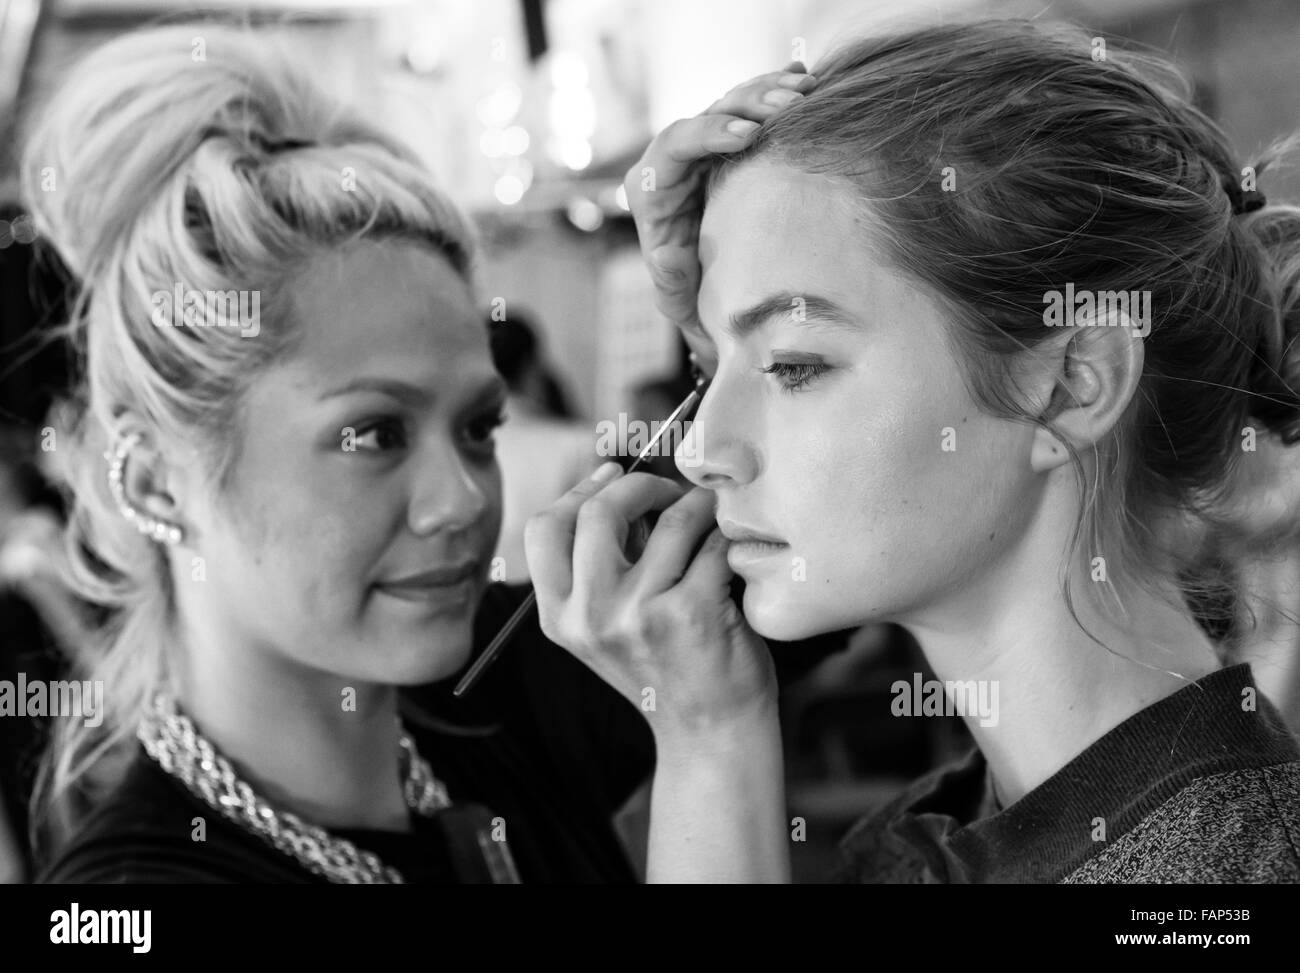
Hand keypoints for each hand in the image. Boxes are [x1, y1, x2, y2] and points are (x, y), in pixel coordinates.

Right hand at [524, 463, 775, 737]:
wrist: (709, 732)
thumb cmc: (665, 667)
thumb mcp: (605, 624)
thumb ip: (598, 565)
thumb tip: (614, 483)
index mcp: (560, 617)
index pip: (544, 528)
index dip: (580, 489)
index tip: (612, 475)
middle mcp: (591, 616)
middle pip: (599, 512)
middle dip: (642, 486)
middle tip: (670, 492)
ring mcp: (641, 615)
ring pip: (668, 522)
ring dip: (697, 507)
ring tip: (711, 517)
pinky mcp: (693, 613)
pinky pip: (713, 545)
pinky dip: (728, 537)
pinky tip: (733, 549)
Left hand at [624, 63, 817, 371]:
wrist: (714, 299)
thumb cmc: (693, 302)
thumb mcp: (679, 302)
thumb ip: (669, 280)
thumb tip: (666, 254)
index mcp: (651, 189)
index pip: (674, 145)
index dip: (711, 133)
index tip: (750, 133)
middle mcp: (674, 162)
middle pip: (706, 114)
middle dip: (749, 103)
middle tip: (792, 101)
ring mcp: (704, 150)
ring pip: (731, 105)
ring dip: (769, 92)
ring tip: (807, 86)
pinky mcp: (730, 147)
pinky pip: (752, 110)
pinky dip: (775, 92)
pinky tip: (804, 75)